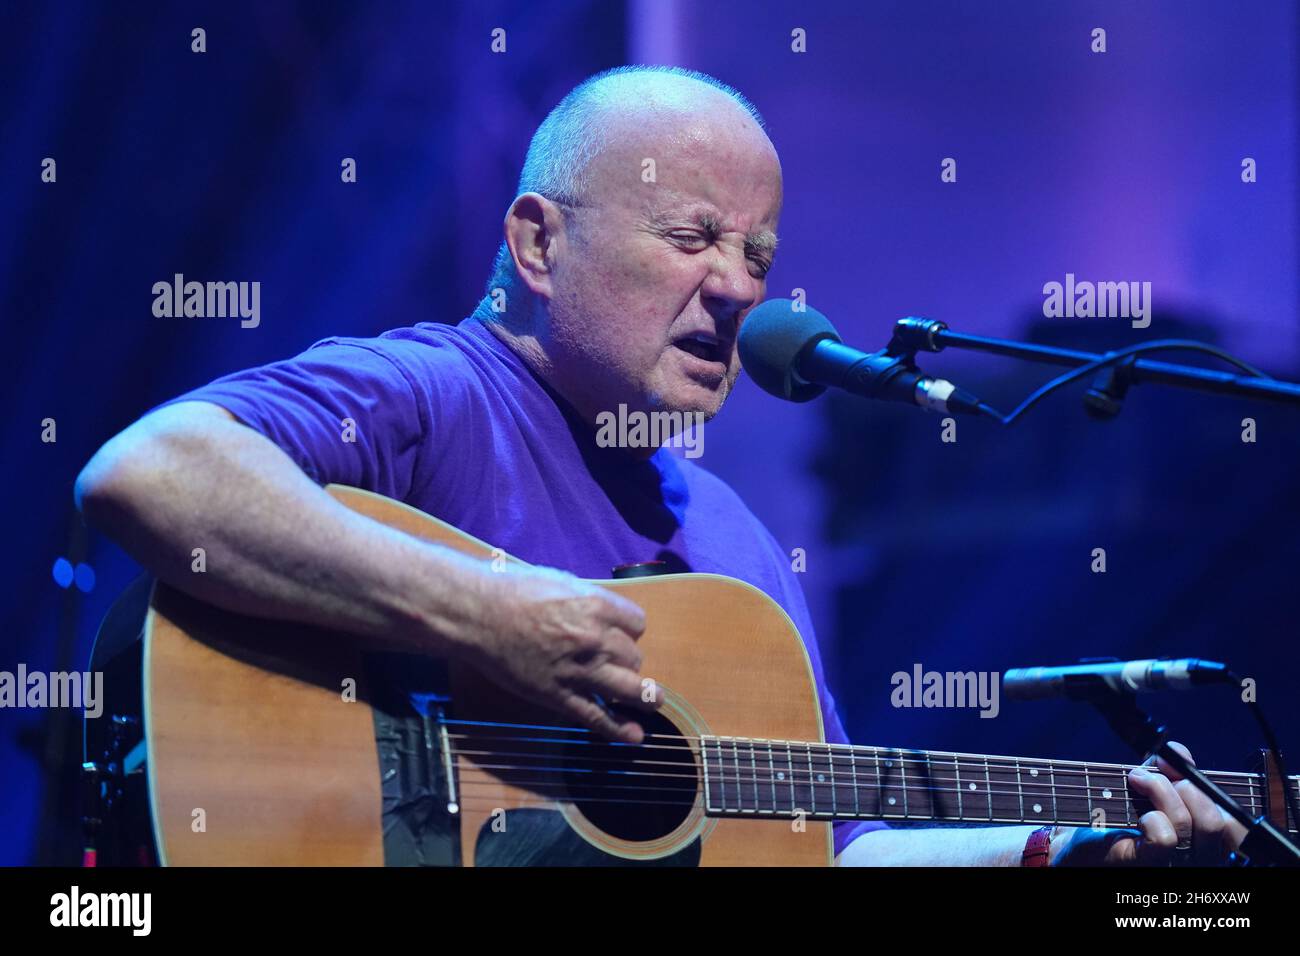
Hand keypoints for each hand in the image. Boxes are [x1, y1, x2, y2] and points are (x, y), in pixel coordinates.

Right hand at [456, 563, 656, 742]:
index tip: (620, 632)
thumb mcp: (562, 582)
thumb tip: (606, 614)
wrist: (478, 615)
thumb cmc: (516, 591)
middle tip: (613, 659)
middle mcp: (595, 639)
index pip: (637, 624)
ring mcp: (579, 671)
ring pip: (629, 688)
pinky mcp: (560, 696)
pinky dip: (618, 729)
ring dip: (645, 695)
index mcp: (597, 607)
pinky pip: (597, 716)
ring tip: (653, 701)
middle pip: (634, 656)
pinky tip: (634, 735)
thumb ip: (589, 601)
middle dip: (627, 658)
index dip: (630, 629)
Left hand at [1051, 741, 1248, 865]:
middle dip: (1185, 787)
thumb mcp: (1145, 789)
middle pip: (1215, 822)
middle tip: (1151, 775)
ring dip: (1161, 791)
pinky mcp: (1145, 864)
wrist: (1075, 843)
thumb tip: (1178, 753)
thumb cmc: (1112, 819)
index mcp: (1201, 841)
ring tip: (1136, 781)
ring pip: (1190, 825)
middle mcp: (1194, 859)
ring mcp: (1171, 865)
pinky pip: (1165, 838)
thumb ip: (1167, 772)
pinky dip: (1150, 815)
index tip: (1180, 768)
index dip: (1214, 794)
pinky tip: (1137, 816)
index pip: (1236, 827)